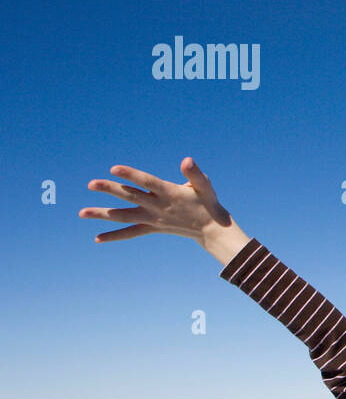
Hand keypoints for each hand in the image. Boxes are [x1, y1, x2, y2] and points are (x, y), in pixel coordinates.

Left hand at [79, 157, 250, 265]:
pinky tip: (97, 238)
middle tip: (91, 184)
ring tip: (81, 213)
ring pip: (124, 216)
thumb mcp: (206, 186)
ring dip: (102, 214)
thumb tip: (187, 160)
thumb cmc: (208, 203)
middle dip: (110, 190)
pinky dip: (115, 235)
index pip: (146, 182)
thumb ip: (195, 173)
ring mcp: (153, 219)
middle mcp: (157, 206)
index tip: (113, 168)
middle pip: (130, 197)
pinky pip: (131, 232)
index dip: (131, 175)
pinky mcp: (151, 227)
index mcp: (169, 193)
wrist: (211, 229)